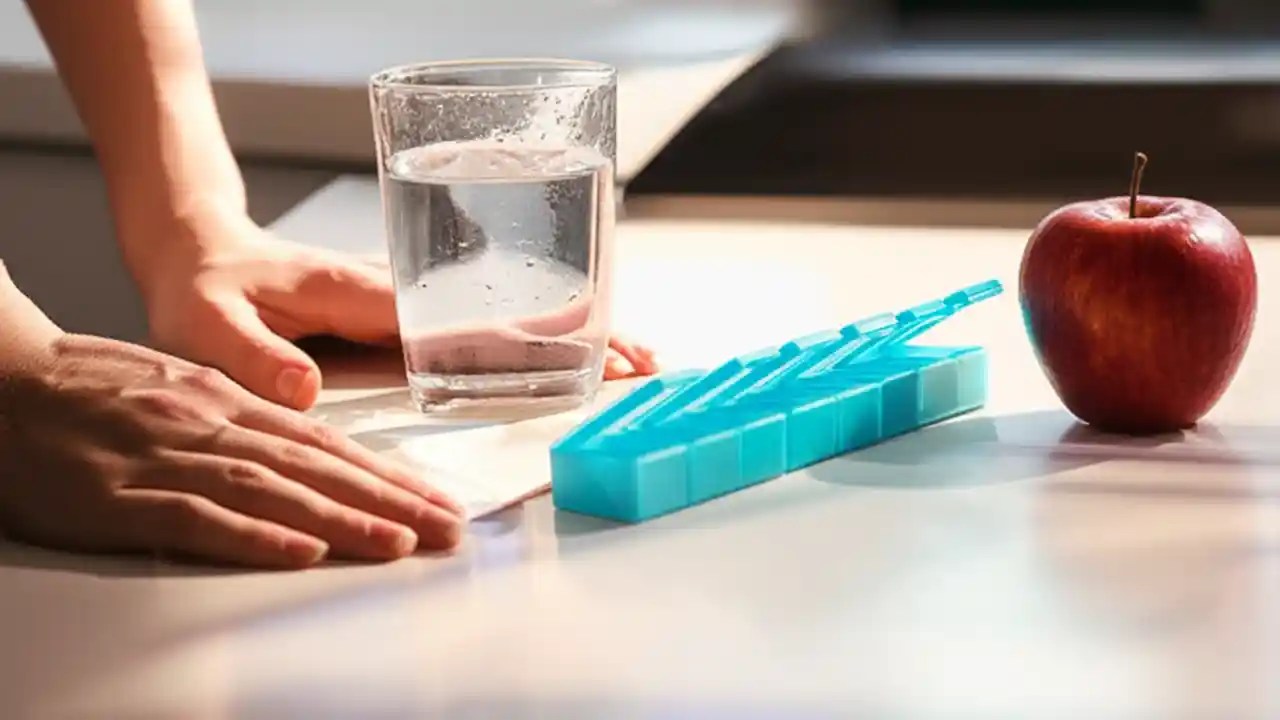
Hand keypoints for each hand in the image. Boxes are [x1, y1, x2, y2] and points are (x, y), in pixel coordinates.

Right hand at [0, 334, 464, 568]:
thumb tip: (317, 461)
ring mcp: (168, 459)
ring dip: (340, 519)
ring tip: (399, 543)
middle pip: (317, 466)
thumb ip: (247, 425)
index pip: (328, 443)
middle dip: (390, 500)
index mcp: (230, 403)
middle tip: (449, 529)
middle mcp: (212, 425)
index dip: (389, 475)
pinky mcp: (121, 497)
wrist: (6, 383)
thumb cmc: (97, 390)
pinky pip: (194, 519)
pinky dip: (251, 534)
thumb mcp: (185, 394)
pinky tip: (298, 551)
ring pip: (271, 489)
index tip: (440, 500)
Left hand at [142, 213, 658, 409]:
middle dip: (578, 336)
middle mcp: (400, 292)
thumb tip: (306, 392)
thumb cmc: (205, 290)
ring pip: (503, 320)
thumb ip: (252, 358)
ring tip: (632, 360)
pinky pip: (479, 331)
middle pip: (506, 315)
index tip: (583, 349)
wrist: (202, 255)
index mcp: (365, 295)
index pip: (462, 321)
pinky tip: (568, 361)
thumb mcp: (208, 325)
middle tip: (642, 362)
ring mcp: (408, 303)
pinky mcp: (406, 317)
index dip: (525, 338)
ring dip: (569, 337)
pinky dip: (534, 343)